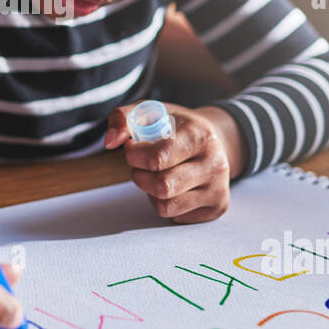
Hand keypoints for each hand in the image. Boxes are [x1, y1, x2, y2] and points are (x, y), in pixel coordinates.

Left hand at [104, 103, 239, 222]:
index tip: (132, 149)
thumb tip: (110, 142)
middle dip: (141, 177)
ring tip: (157, 176)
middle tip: (142, 166)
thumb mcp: (150, 112)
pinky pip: (176, 217)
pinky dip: (166, 204)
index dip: (134, 156)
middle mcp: (214, 163)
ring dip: (151, 193)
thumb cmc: (177, 127)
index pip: (157, 158)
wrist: (215, 140)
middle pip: (162, 186)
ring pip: (166, 206)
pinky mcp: (217, 207)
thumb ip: (122, 118)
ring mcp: (218, 188)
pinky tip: (174, 188)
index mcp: (199, 135)